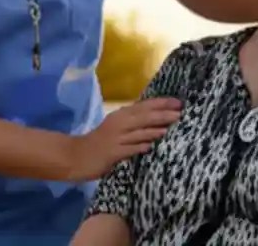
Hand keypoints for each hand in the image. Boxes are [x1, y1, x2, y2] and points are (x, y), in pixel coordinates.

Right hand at [65, 97, 181, 181]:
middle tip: (180, 111)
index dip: (161, 103)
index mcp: (121, 116)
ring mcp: (116, 138)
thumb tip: (157, 120)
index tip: (178, 102)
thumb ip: (133, 123)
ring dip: (156, 127)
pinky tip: (151, 145)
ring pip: (139, 131)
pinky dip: (141, 145)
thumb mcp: (116, 128)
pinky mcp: (113, 152)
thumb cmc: (100, 142)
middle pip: (144, 116)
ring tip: (171, 125)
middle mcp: (119, 123)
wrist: (77, 156)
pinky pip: (130, 148)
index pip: (144, 106)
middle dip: (162, 113)